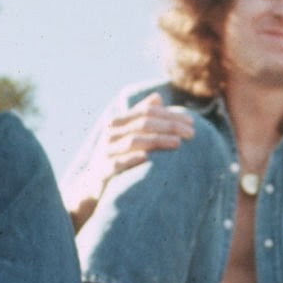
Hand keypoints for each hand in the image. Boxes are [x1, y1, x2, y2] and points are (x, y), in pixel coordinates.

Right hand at [65, 98, 197, 229]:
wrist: (91, 185)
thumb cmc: (115, 157)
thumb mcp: (126, 134)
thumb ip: (140, 116)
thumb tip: (157, 97)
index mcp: (118, 123)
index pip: (147, 112)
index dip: (169, 115)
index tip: (191, 122)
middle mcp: (111, 133)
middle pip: (144, 124)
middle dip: (169, 126)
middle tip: (191, 133)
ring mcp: (106, 152)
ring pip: (134, 141)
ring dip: (158, 140)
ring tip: (178, 143)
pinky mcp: (103, 171)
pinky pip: (118, 163)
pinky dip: (133, 159)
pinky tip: (148, 158)